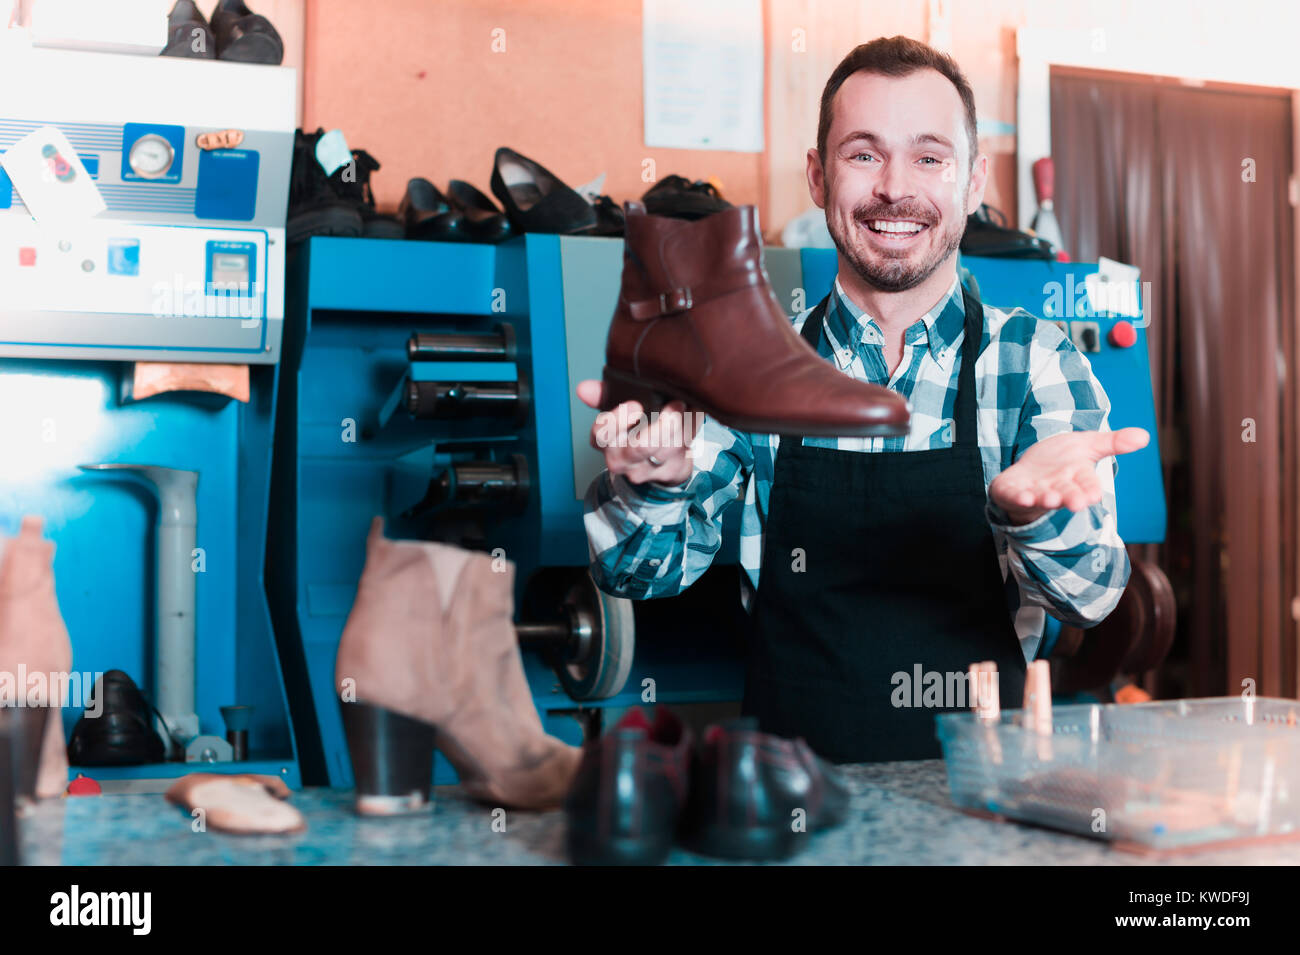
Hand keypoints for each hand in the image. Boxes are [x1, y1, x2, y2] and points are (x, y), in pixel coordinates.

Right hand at [576, 380, 694, 485]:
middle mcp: (624, 460)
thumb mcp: (619, 410)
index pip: (601, 434)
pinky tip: (693, 416)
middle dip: (660, 427)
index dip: (618, 420)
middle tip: (674, 406)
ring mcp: (648, 470)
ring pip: (667, 450)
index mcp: (606, 442)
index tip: (635, 405)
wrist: (657, 461)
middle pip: (639, 448)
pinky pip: (685, 453)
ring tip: (686, 406)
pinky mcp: (671, 473)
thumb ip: (602, 395)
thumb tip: (583, 389)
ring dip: (681, 425)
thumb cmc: (637, 430)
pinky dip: (692, 431)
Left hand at [988, 427, 1149, 524]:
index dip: (1090, 490)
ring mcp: (1035, 492)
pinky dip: (1017, 497)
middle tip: (1076, 503)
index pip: (1088, 485)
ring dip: (1045, 499)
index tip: (1093, 495)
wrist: (1032, 465)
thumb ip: (1113, 442)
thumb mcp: (1088, 445)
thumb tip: (1145, 436)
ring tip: (1049, 499)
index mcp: (1078, 479)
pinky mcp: (1012, 491)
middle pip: (1067, 495)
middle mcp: (1058, 488)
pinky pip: (1014, 496)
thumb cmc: (1063, 459)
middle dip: (1071, 498)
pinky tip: (1022, 496)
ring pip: (1041, 498)